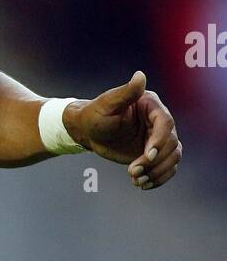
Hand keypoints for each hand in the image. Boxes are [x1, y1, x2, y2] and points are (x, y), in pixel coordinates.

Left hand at [64, 71, 181, 189]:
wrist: (87, 131)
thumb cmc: (94, 114)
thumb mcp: (107, 104)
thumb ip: (125, 92)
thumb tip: (140, 76)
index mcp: (151, 106)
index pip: (165, 124)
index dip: (159, 140)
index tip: (147, 156)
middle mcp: (159, 122)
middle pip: (171, 144)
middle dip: (155, 161)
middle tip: (133, 171)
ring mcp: (158, 139)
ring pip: (173, 157)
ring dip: (158, 172)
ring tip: (137, 181)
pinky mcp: (154, 154)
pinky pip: (166, 168)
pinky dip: (158, 179)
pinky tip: (141, 184)